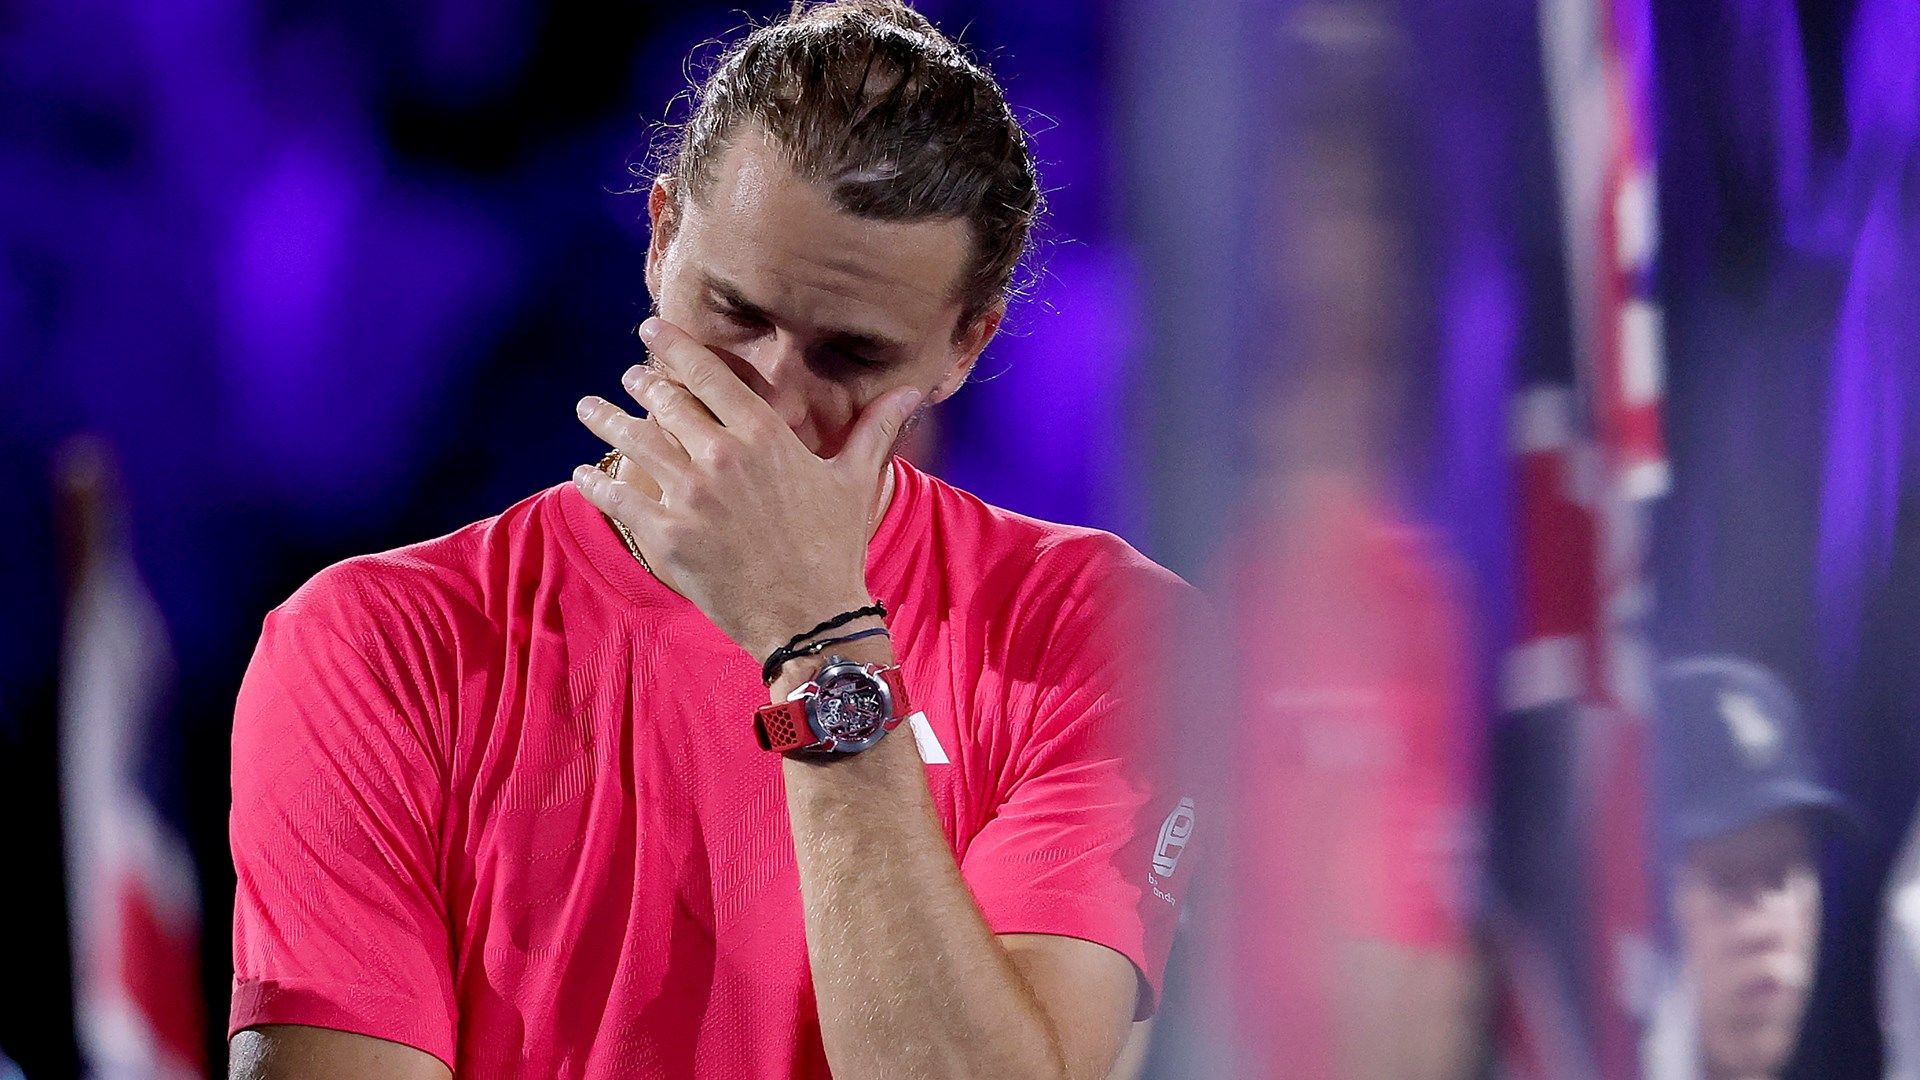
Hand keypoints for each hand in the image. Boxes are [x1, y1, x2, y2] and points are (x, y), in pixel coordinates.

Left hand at [572, 317, 921, 661]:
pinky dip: (594, 482)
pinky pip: (618, 498)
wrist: (810, 616)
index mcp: (765, 435)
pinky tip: (582, 473)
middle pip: (665, 402)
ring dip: (606, 420)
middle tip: (627, 375)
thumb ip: (874, 428)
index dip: (674, 347)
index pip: (708, 374)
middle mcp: (721, 457)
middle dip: (640, 382)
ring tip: (589, 408)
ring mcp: (689, 497)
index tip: (651, 332)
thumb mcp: (856, 480)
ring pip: (634, 442)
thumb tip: (912, 392)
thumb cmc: (835, 546)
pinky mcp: (665, 537)